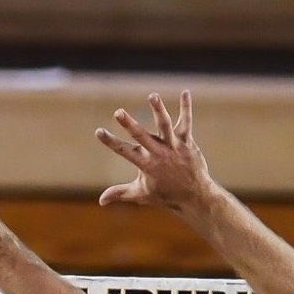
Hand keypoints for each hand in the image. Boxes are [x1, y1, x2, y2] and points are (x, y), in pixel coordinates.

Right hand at [95, 91, 214, 210]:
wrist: (195, 195)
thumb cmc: (165, 194)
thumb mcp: (140, 194)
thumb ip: (120, 193)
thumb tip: (101, 201)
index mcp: (146, 165)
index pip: (124, 151)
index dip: (110, 142)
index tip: (98, 131)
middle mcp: (159, 154)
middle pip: (142, 136)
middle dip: (129, 125)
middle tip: (118, 112)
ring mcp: (174, 146)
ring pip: (165, 125)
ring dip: (158, 110)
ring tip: (152, 96)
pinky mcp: (187, 141)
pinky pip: (186, 122)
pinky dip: (186, 108)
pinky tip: (185, 92)